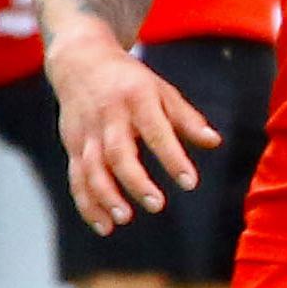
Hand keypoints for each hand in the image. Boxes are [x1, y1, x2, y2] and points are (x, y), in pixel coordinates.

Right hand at [54, 32, 219, 232]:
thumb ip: (186, 118)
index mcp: (136, 100)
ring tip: (123, 219)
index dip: (172, 157)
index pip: (156, 131)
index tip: (189, 182)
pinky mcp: (72, 146)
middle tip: (157, 204)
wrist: (80, 62)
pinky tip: (104, 225)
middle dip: (135, 181)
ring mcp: (86, 133)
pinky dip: (87, 204)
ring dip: (105, 196)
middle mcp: (108, 118)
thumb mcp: (162, 90)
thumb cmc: (130, 81)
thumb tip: (214, 142)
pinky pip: (76, 178)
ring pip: (91, 168)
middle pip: (118, 153)